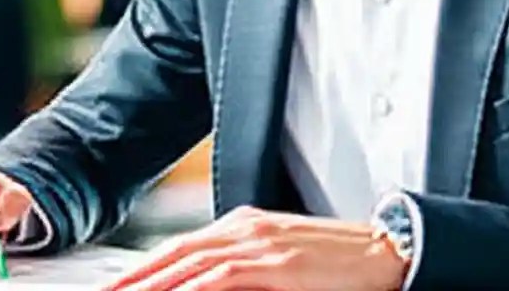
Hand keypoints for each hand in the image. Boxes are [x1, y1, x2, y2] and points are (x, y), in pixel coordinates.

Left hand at [103, 206, 406, 290]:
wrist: (389, 250)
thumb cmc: (339, 261)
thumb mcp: (281, 257)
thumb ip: (242, 267)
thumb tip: (204, 281)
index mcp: (244, 225)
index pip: (181, 246)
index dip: (145, 267)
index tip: (119, 286)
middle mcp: (245, 229)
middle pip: (176, 253)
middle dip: (136, 277)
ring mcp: (261, 245)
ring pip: (190, 264)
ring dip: (153, 284)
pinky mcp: (278, 265)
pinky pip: (222, 279)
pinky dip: (191, 288)